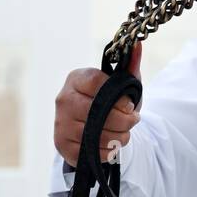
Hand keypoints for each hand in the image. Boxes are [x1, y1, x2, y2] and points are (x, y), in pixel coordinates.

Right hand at [53, 42, 142, 166]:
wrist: (94, 128)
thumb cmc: (110, 102)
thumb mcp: (122, 85)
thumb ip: (130, 66)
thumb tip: (137, 45)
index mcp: (77, 79)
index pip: (98, 83)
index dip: (119, 98)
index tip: (130, 104)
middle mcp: (63, 99)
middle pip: (97, 112)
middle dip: (123, 120)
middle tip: (132, 120)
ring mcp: (60, 123)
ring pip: (96, 135)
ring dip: (120, 137)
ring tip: (124, 132)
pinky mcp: (62, 145)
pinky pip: (92, 152)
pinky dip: (108, 151)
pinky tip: (111, 143)